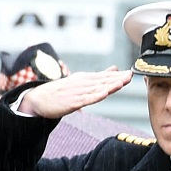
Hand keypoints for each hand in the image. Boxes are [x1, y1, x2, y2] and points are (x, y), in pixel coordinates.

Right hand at [14, 68, 132, 119]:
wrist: (38, 99)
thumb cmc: (60, 91)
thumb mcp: (81, 81)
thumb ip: (99, 76)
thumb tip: (115, 69)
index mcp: (85, 79)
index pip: (104, 76)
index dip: (118, 75)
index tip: (131, 72)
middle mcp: (82, 83)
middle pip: (103, 81)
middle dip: (117, 78)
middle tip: (131, 74)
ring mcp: (77, 92)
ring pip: (97, 88)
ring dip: (110, 85)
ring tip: (122, 81)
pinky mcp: (72, 102)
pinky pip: (86, 99)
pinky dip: (96, 95)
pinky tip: (105, 93)